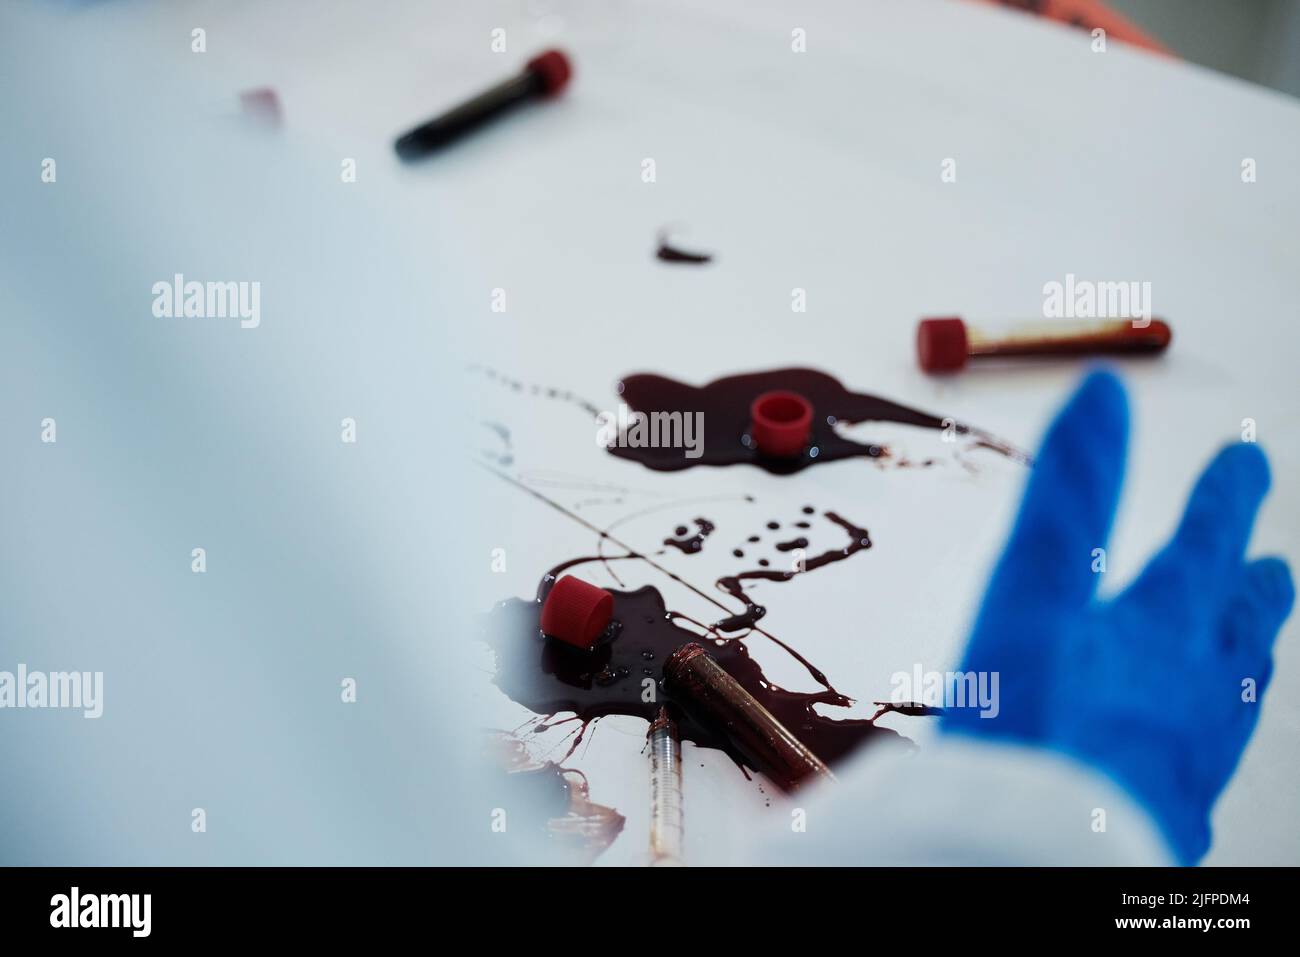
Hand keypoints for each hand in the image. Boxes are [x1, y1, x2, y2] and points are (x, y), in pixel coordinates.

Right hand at [943, 371, 1293, 863]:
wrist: (1043, 856)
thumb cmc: (1033, 725)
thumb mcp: (1034, 587)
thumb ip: (1069, 492)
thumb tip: (1104, 392)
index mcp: (1162, 623)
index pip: (1206, 539)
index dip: (1225, 494)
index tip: (1245, 460)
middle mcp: (1195, 686)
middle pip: (1240, 624)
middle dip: (1252, 584)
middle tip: (1272, 562)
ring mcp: (1191, 755)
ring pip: (1237, 695)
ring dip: (1247, 658)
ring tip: (1255, 646)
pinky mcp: (1171, 811)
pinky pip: (1209, 760)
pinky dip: (1211, 737)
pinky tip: (1199, 752)